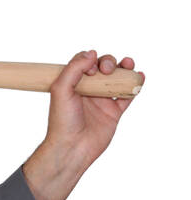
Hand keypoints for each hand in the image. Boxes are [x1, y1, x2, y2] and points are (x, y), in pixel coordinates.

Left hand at [23, 50, 143, 199]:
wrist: (71, 147)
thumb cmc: (61, 120)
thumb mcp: (61, 90)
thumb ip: (74, 69)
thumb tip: (91, 53)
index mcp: (73, 83)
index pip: (86, 62)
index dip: (91, 60)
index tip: (90, 70)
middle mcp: (88, 90)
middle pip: (104, 67)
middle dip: (110, 62)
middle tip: (106, 70)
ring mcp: (102, 100)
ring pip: (118, 79)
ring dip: (125, 68)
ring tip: (129, 64)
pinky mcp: (114, 112)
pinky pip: (128, 96)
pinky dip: (135, 85)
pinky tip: (139, 77)